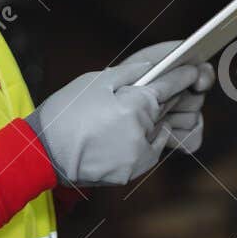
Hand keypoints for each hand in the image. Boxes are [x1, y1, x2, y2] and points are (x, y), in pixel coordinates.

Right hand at [25, 47, 202, 185]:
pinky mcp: (132, 171)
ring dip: (150, 122)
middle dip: (163, 99)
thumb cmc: (65, 114)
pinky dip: (143, 142)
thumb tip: (151, 66)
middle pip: (165, 109)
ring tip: (121, 118)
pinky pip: (148, 151)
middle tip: (148, 91)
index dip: (184, 76)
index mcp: (136, 105)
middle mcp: (143, 131)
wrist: (42, 153)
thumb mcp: (95, 82)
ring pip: (157, 131)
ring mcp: (139, 154)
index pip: (170, 87)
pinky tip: (121, 136)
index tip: (194, 69)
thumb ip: (129, 73)